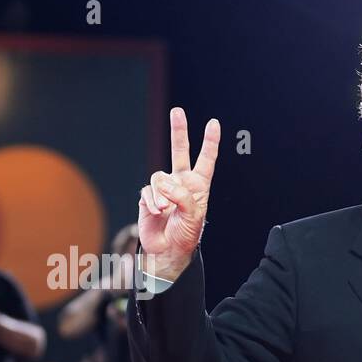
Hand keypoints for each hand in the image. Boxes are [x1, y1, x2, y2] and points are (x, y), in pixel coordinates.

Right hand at [138, 107, 220, 281]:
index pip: (205, 160)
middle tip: (177, 111)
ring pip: (159, 177)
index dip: (210, 142)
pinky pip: (148, 192)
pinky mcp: (148, 196)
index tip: (214, 124)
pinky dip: (152, 203)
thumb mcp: (193, 215)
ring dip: (163, 195)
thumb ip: (183, 196)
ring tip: (166, 211)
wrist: (167, 250)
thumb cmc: (186, 235)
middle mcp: (181, 183)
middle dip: (179, 131)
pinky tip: (157, 213)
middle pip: (179, 152)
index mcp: (198, 186)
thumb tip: (165, 186)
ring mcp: (163, 188)